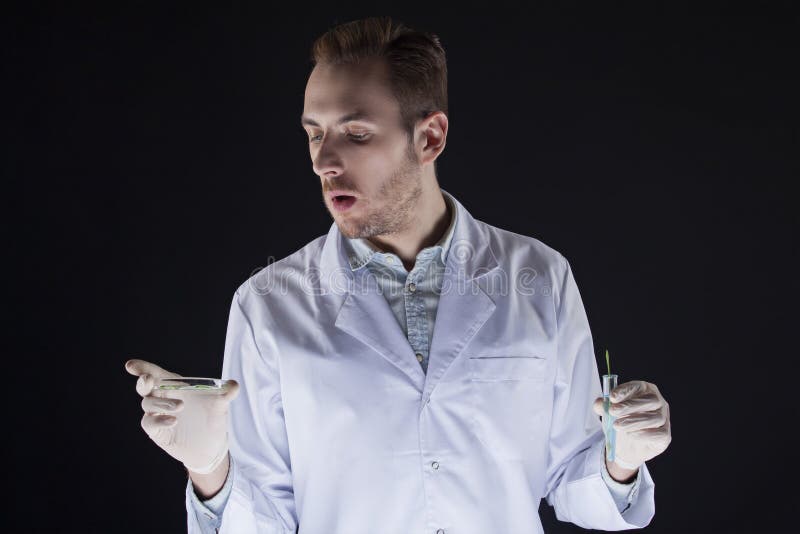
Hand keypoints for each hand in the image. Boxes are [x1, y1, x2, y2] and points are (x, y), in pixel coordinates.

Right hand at [125, 358, 239, 473]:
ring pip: (148, 404)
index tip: (130, 366)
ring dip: (162, 403)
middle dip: (143, 381)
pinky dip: (159, 420)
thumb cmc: (212, 417)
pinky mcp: (157, 431)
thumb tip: (234, 385)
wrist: (212, 445)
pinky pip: (150, 422)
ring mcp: (158, 414)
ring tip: (180, 407)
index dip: (142, 368)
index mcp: (175, 385)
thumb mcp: (220, 404)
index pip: (155, 373)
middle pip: (145, 387)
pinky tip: (173, 421)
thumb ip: (226, 393)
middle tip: (148, 379)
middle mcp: (163, 397)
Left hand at [593, 380, 670, 470]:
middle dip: (629, 405)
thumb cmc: (620, 421)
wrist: (627, 446)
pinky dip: (644, 434)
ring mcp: (664, 418)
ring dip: (633, 421)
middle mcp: (658, 402)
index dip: (625, 391)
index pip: (638, 386)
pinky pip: (659, 433)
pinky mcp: (665, 435)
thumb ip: (603, 406)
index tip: (612, 397)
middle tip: (612, 411)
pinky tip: (630, 435)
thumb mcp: (608, 412)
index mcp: (644, 390)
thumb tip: (600, 403)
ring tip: (617, 426)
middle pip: (650, 400)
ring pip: (655, 417)